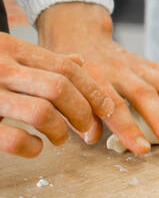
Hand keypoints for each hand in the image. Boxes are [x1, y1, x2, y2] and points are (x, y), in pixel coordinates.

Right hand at [0, 32, 115, 157]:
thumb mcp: (5, 52)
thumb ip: (39, 59)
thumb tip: (79, 61)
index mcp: (12, 50)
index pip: (67, 68)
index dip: (94, 90)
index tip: (109, 110)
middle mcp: (0, 68)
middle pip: (60, 88)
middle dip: (83, 112)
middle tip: (86, 129)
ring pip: (41, 112)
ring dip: (60, 131)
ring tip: (59, 138)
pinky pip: (12, 138)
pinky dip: (31, 147)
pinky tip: (34, 147)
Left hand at [37, 2, 158, 154]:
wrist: (80, 38)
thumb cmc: (75, 77)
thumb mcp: (68, 93)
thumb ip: (80, 116)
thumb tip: (92, 137)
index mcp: (95, 80)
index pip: (114, 106)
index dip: (128, 128)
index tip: (142, 149)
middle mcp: (120, 71)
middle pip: (144, 94)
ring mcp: (140, 65)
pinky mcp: (154, 63)